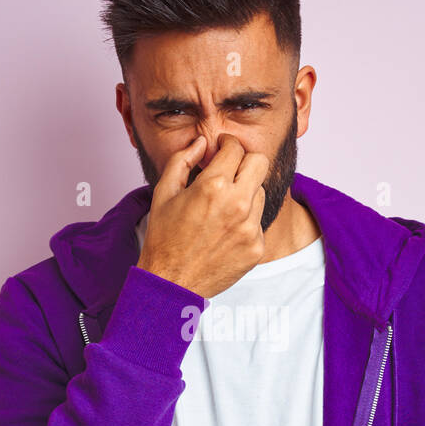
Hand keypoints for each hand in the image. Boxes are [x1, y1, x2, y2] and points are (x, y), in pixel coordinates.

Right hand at [136, 133, 269, 299]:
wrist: (171, 282)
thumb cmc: (164, 238)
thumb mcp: (164, 192)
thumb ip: (182, 160)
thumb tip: (201, 142)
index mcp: (213, 187)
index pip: (235, 148)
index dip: (227, 143)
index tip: (222, 147)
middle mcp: (238, 205)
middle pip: (260, 161)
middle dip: (244, 160)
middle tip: (230, 168)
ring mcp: (250, 227)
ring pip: (260, 191)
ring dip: (245, 191)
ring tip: (222, 206)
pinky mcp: (257, 247)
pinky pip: (258, 221)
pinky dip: (245, 220)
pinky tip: (225, 230)